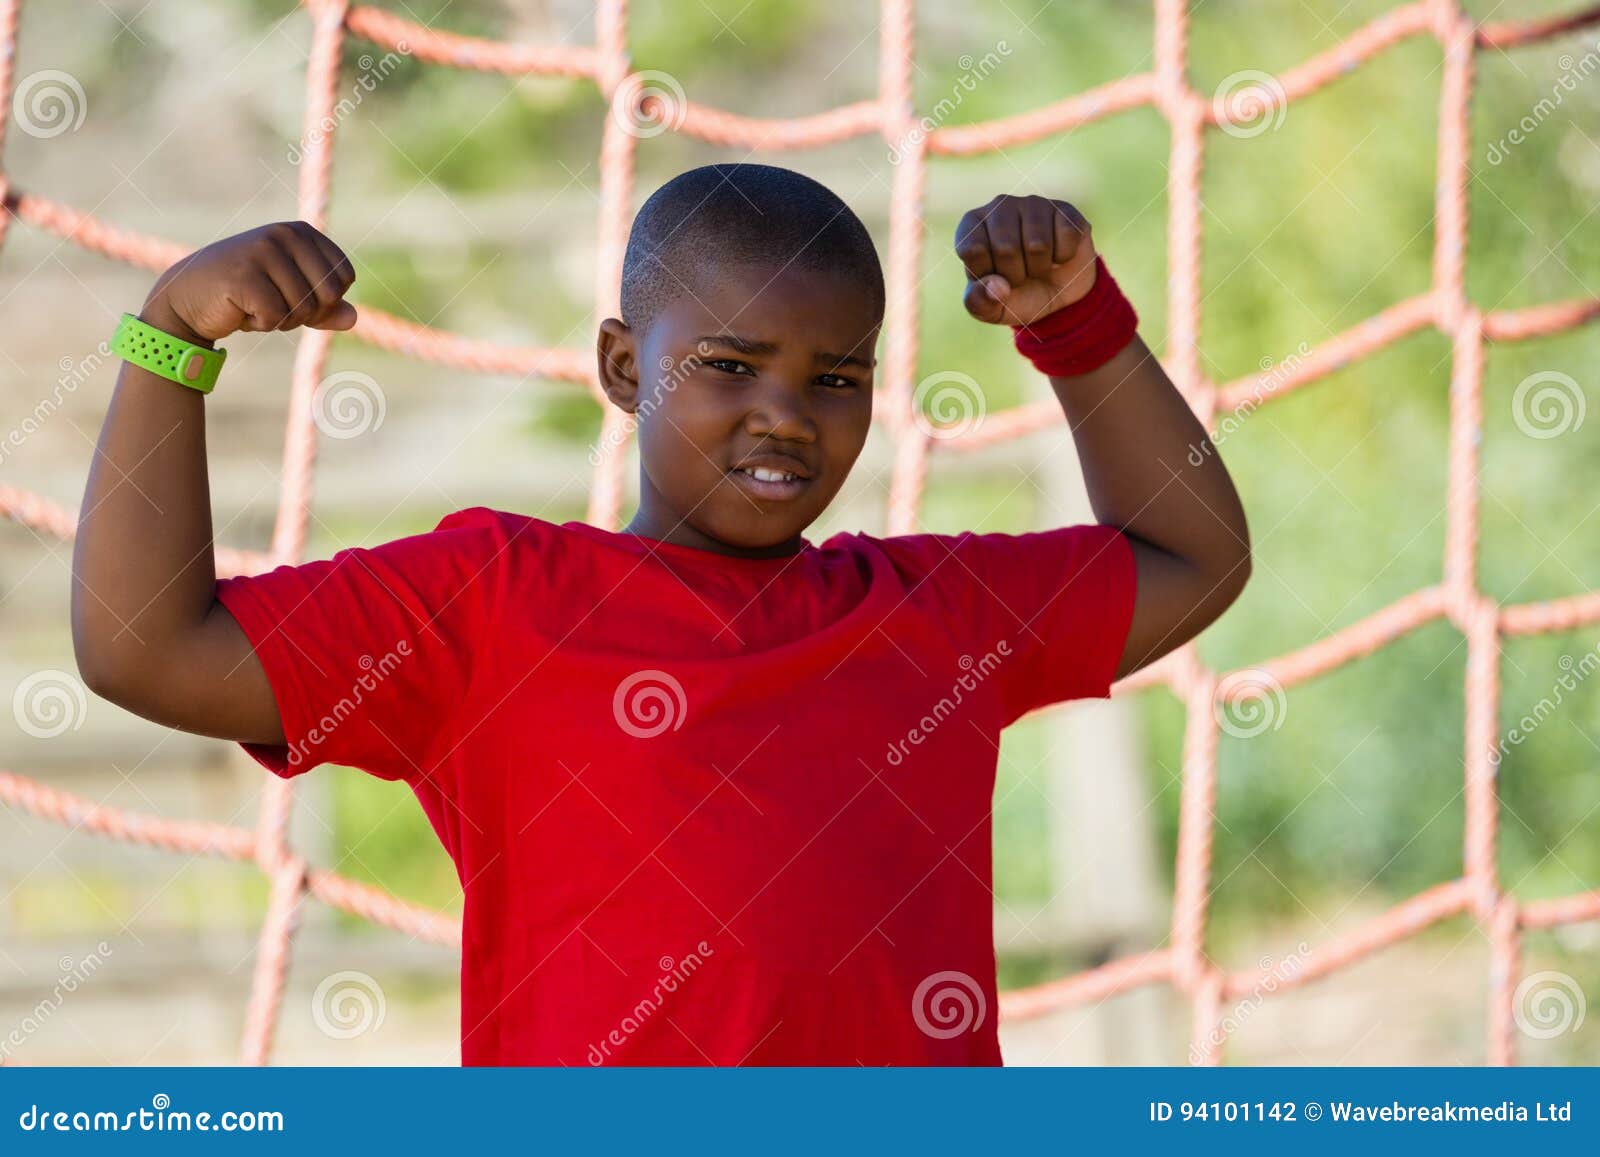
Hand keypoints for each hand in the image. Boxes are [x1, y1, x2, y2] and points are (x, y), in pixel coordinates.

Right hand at [141, 220, 356, 345]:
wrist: (188, 298)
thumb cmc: (245, 295)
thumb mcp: (291, 298)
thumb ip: (325, 308)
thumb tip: (353, 318)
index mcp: (301, 231)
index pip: (344, 277)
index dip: (325, 299)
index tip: (293, 294)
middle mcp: (284, 234)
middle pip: (329, 295)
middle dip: (305, 313)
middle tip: (272, 303)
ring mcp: (262, 251)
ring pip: (303, 309)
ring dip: (280, 320)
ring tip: (253, 303)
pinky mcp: (243, 275)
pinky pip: (276, 317)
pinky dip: (261, 324)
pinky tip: (239, 309)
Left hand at [954, 195, 1096, 325]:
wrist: (1056, 294)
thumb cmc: (1014, 296)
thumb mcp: (990, 309)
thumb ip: (980, 302)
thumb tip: (996, 287)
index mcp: (971, 224)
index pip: (972, 249)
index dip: (987, 274)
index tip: (994, 277)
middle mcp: (999, 206)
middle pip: (1006, 248)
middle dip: (1016, 275)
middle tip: (1020, 275)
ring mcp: (1033, 204)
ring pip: (1038, 244)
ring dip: (1040, 268)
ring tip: (1038, 265)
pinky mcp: (1064, 210)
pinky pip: (1066, 236)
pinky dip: (1064, 257)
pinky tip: (1058, 255)